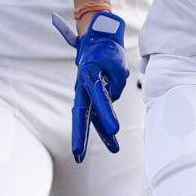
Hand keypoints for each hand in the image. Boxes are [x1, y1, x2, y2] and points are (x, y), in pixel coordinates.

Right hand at [57, 11, 127, 161]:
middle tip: (78, 153)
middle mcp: (84, 87)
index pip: (99, 97)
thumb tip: (112, 99)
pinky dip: (105, 130)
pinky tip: (113, 145)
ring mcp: (86, 94)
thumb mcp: (117, 63)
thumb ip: (116, 83)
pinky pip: (97, 115)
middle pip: (81, 113)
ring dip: (98, 136)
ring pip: (89, 118)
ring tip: (102, 154)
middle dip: (80, 134)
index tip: (116, 130)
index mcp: (90, 76)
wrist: (98, 41)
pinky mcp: (92, 97)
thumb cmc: (107, 51)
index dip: (106, 114)